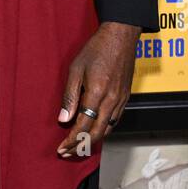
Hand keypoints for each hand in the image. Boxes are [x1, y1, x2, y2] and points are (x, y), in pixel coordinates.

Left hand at [56, 21, 139, 157]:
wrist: (121, 36)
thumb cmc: (97, 49)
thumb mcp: (75, 68)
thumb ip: (70, 96)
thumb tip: (63, 118)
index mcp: (97, 93)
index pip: (83, 125)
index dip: (71, 140)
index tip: (61, 148)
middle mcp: (111, 100)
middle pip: (97, 133)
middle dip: (81, 146)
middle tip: (68, 152)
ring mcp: (121, 100)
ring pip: (108, 130)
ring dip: (93, 140)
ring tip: (79, 146)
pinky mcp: (126, 97)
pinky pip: (115, 121)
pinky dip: (104, 130)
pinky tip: (95, 130)